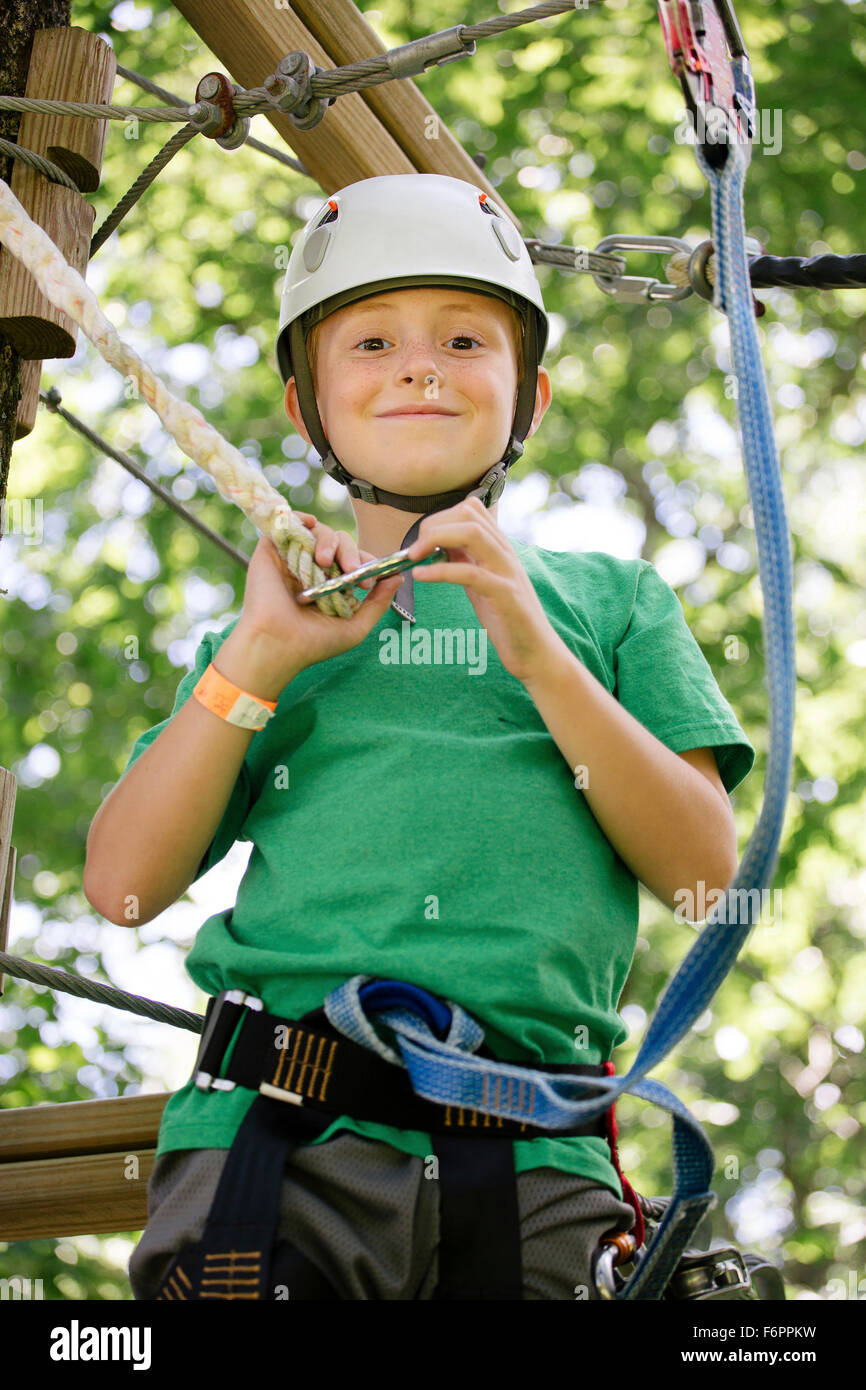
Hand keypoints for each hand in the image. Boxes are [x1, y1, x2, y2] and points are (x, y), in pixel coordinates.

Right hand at [235, 516, 402, 676]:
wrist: (277, 645)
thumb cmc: (314, 643)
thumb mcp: (356, 627)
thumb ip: (379, 602)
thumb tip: (398, 576)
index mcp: (332, 584)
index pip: (355, 560)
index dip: (366, 562)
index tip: (369, 581)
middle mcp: (314, 569)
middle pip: (341, 543)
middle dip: (351, 553)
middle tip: (350, 571)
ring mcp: (294, 557)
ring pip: (321, 532)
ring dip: (329, 542)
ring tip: (324, 563)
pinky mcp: (273, 550)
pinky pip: (292, 522)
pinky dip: (303, 517)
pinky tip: (311, 525)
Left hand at [406, 496, 561, 684]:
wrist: (536, 651)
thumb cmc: (507, 618)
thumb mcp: (481, 582)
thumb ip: (465, 560)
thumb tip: (439, 544)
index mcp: (499, 548)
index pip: (471, 509)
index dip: (440, 517)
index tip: (420, 540)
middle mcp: (505, 553)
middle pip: (469, 514)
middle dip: (433, 524)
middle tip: (413, 550)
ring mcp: (507, 572)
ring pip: (473, 534)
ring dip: (435, 538)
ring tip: (413, 557)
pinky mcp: (506, 595)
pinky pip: (471, 573)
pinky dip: (440, 571)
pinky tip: (421, 576)